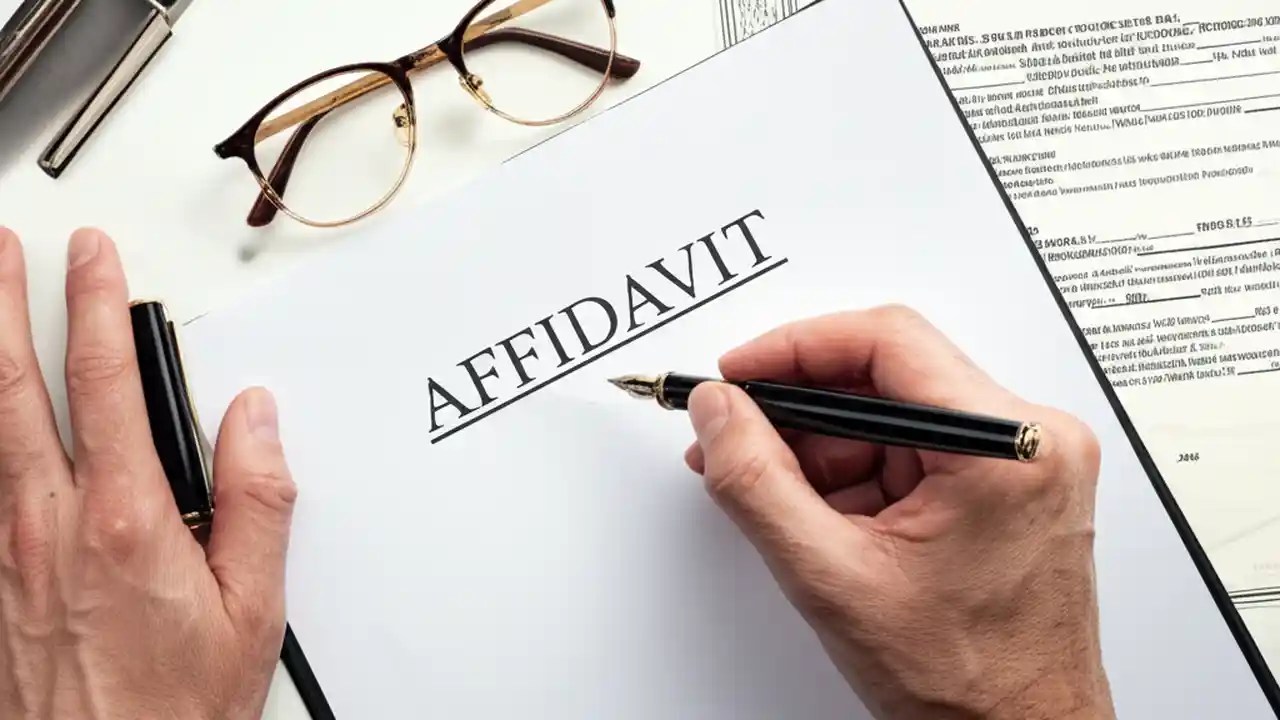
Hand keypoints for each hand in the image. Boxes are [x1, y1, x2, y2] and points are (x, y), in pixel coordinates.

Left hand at [0, 228, 296, 719]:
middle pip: (13, 390)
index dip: (96, 308)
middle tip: (4, 253)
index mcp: (125, 522)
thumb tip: (253, 420)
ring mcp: (7, 553)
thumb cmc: (176, 707)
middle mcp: (50, 528)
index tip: (92, 259)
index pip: (106, 386)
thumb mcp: (253, 609)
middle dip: (5, 306)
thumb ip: (256, 501)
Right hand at [684, 306, 1114, 719]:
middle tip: (736, 433)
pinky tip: (821, 514)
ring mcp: (1023, 463)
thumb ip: (757, 481)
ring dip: (823, 448)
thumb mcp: (832, 576)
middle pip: (887, 376)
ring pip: (893, 415)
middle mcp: (1031, 440)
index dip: (795, 347)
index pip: (888, 341)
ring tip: (775, 495)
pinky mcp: (1006, 486)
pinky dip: (857, 474)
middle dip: (799, 410)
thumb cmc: (969, 684)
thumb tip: (720, 412)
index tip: (740, 371)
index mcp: (1007, 448)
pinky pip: (913, 451)